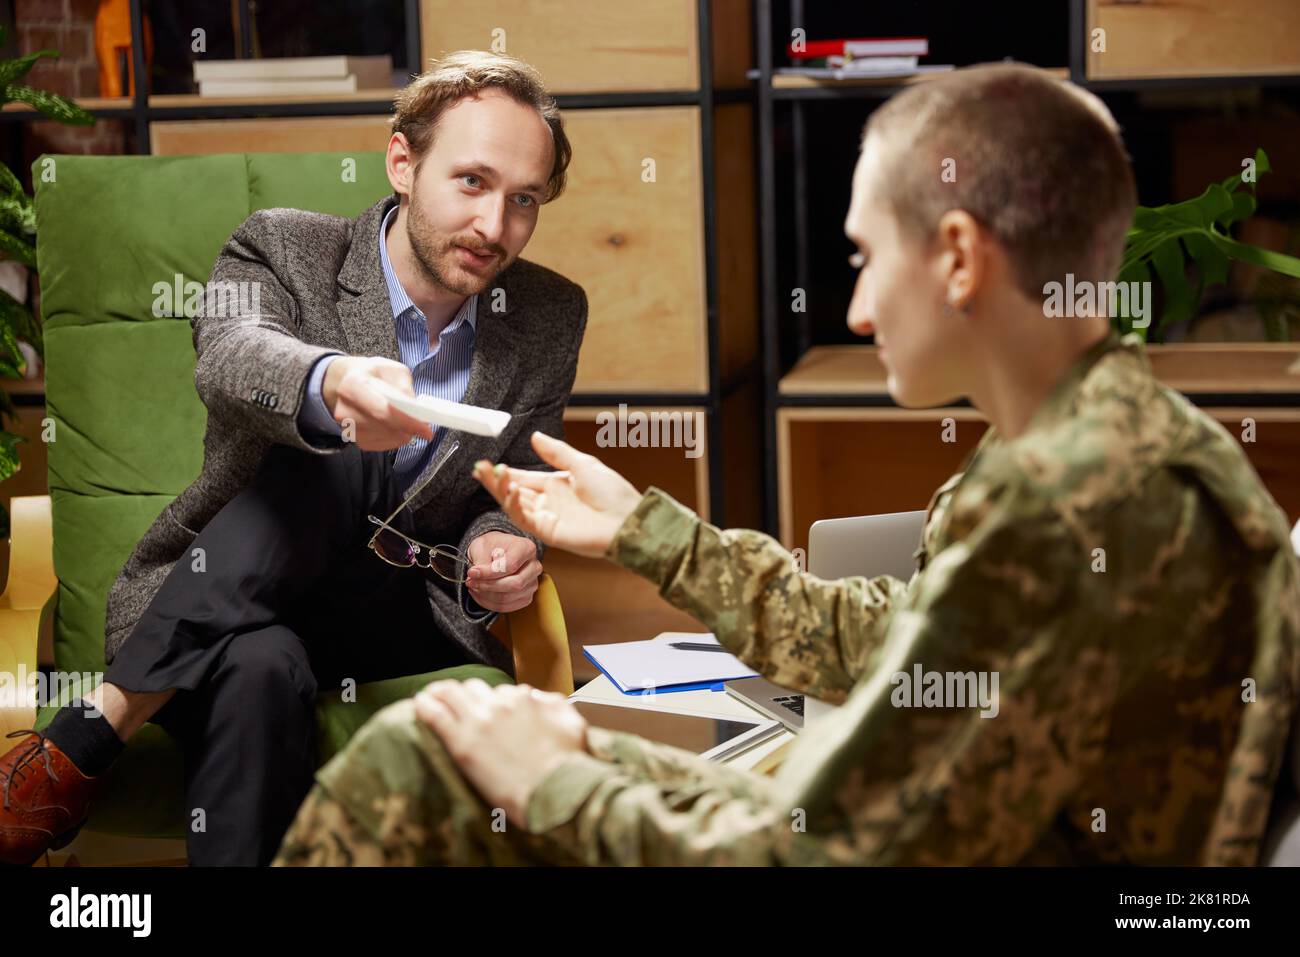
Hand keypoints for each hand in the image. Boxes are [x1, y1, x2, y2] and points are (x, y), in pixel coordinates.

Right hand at [323, 355, 433, 450]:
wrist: (349, 382)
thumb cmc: (373, 374)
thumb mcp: (393, 370)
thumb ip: (405, 388)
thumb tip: (415, 410)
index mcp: (353, 386)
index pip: (382, 411)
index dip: (407, 422)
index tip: (426, 430)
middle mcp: (345, 410)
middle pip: (385, 428)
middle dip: (409, 428)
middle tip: (423, 425)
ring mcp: (348, 428)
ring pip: (387, 439)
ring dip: (403, 433)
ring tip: (406, 420)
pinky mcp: (355, 440)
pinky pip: (383, 445)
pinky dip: (396, 438)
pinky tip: (396, 426)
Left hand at [414, 678, 589, 825]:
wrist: (554, 791)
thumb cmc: (568, 764)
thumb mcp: (572, 724)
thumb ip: (554, 704)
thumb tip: (540, 699)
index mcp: (525, 699)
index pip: (503, 691)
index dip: (497, 702)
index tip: (494, 713)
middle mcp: (499, 705)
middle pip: (474, 688)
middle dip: (467, 694)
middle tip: (461, 705)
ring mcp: (479, 722)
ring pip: (451, 693)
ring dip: (442, 693)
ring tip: (434, 697)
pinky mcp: (461, 743)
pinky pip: (435, 714)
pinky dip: (424, 705)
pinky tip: (419, 702)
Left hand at [465, 531, 541, 612]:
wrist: (496, 553)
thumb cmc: (491, 547)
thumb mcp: (482, 545)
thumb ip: (481, 560)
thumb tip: (477, 575)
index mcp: (526, 548)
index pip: (511, 566)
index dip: (489, 572)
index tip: (472, 572)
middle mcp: (534, 566)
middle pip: (515, 584)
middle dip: (488, 586)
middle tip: (471, 581)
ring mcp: (532, 583)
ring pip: (508, 598)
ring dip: (485, 595)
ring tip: (474, 586)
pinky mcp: (526, 597)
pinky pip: (506, 606)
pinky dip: (489, 603)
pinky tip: (480, 593)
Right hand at [473, 432, 642, 558]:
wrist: (628, 520)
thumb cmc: (613, 493)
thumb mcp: (583, 464)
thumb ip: (557, 452)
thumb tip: (535, 436)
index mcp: (556, 486)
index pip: (524, 478)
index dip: (505, 472)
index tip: (488, 463)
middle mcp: (548, 502)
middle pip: (514, 491)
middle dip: (496, 480)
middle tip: (479, 468)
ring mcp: (547, 518)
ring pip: (515, 505)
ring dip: (501, 490)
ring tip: (493, 474)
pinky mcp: (548, 532)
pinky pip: (524, 519)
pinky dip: (514, 506)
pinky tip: (511, 490)